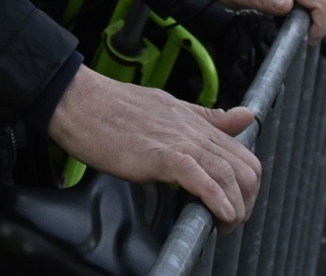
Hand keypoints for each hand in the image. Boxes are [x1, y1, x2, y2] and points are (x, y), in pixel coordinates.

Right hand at [46, 68, 260, 227]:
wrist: (79, 101)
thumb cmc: (113, 106)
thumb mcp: (169, 106)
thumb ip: (207, 116)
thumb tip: (244, 115)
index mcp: (196, 122)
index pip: (243, 156)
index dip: (246, 186)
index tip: (235, 204)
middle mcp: (194, 132)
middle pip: (246, 169)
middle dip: (246, 202)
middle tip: (230, 221)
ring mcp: (179, 142)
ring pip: (229, 176)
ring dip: (235, 208)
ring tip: (223, 225)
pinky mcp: (160, 156)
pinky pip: (200, 179)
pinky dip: (216, 200)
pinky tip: (219, 214)